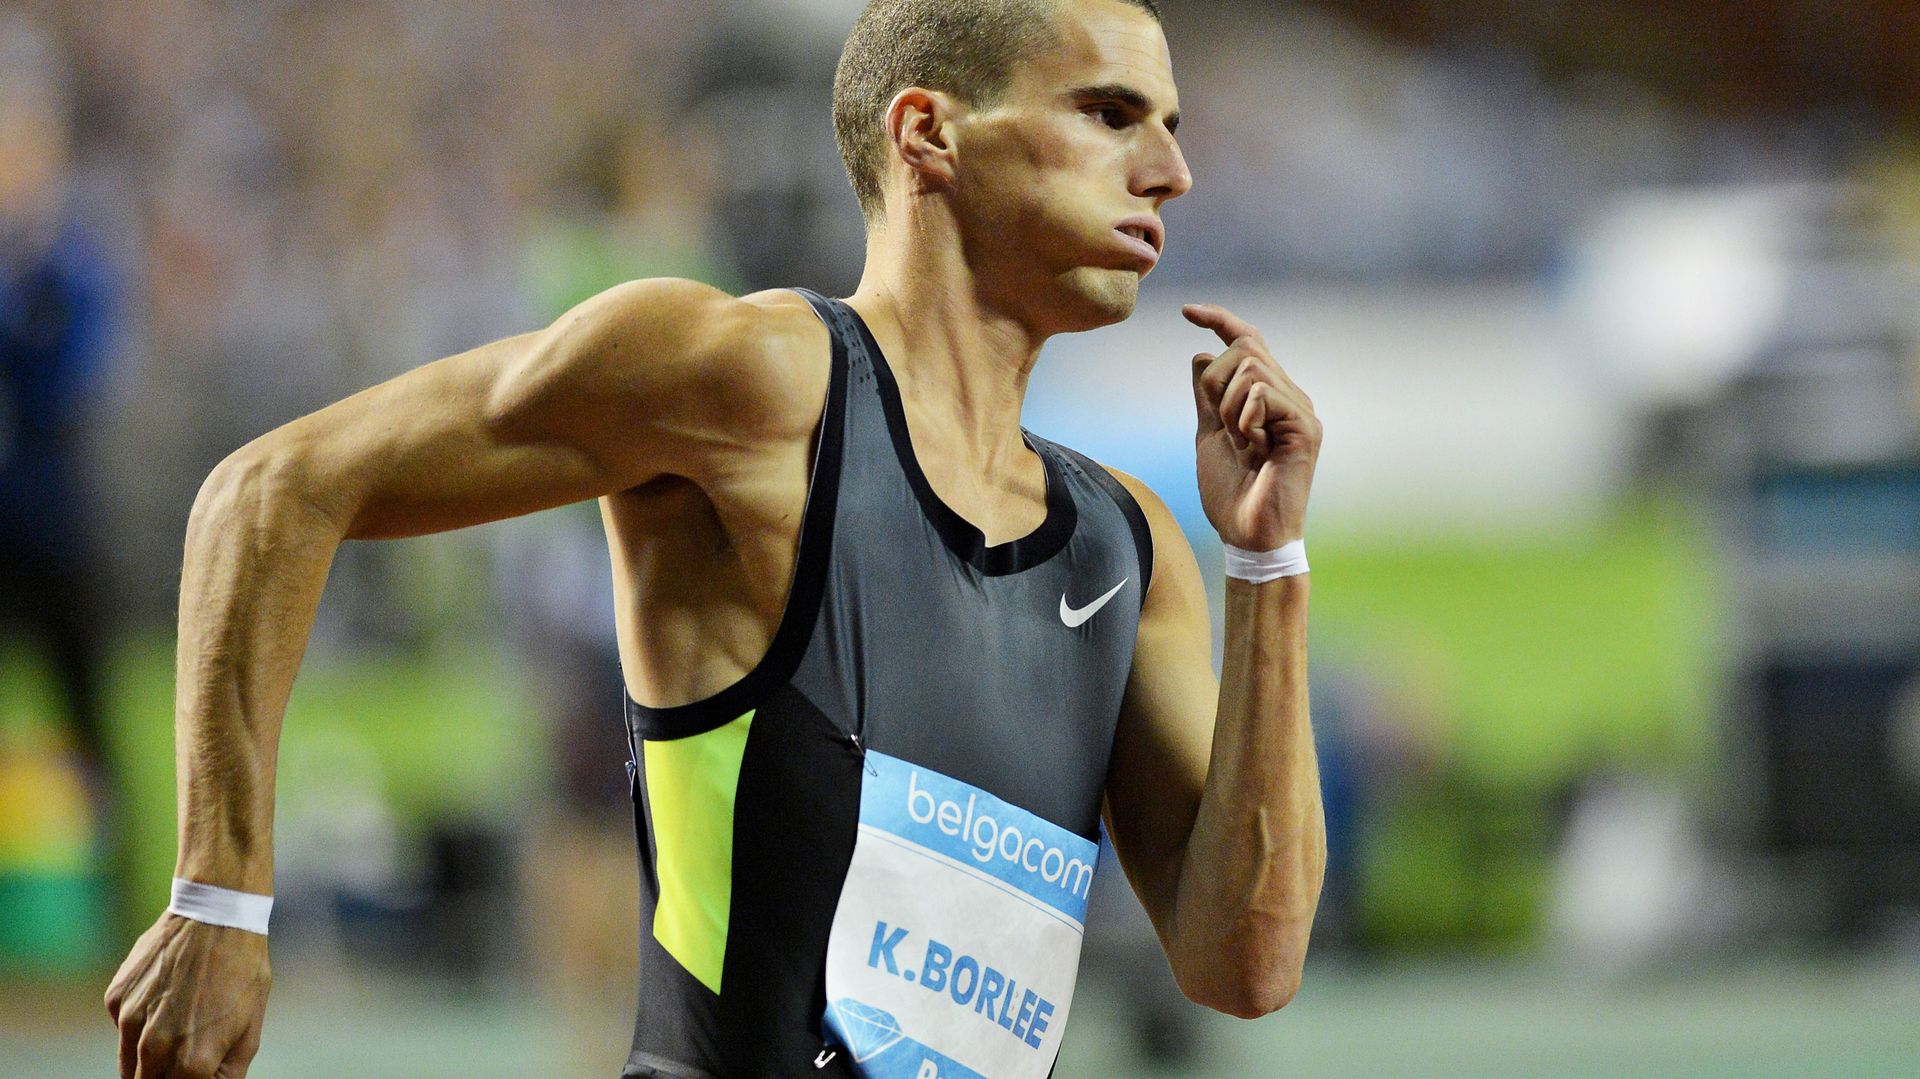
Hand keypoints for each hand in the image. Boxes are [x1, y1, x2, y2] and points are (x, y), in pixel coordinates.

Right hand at [106, 913, 270, 1077]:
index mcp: (192, 1061)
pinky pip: (122, 1029)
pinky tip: (164, 999)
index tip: (199, 1072)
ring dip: (149, 1060)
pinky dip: (138, 1026)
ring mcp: (129, 1022)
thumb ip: (228, 1073)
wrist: (216, 915)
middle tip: (183, 1060)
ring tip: (177, 1031)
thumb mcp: (250, 1028)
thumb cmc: (242, 971)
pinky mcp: (115, 999)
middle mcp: (155, 1047)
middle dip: (167, 1078)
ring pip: (129, 1067)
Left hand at [1186, 303, 1320, 549]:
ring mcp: (1300, 410)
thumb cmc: (1231, 492)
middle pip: (1244, 347)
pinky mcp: (1306, 426)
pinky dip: (1243, 419)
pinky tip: (1253, 448)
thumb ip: (1206, 397)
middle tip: (1220, 425)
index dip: (1220, 319)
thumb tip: (1200, 354)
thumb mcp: (1208, 435)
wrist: (1249, 535)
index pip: (1248, 341)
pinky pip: (1261, 393)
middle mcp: (1289, 396)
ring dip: (1227, 406)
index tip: (1187, 310)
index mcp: (1268, 397)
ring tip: (1240, 442)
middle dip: (1216, 381)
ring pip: (1250, 367)